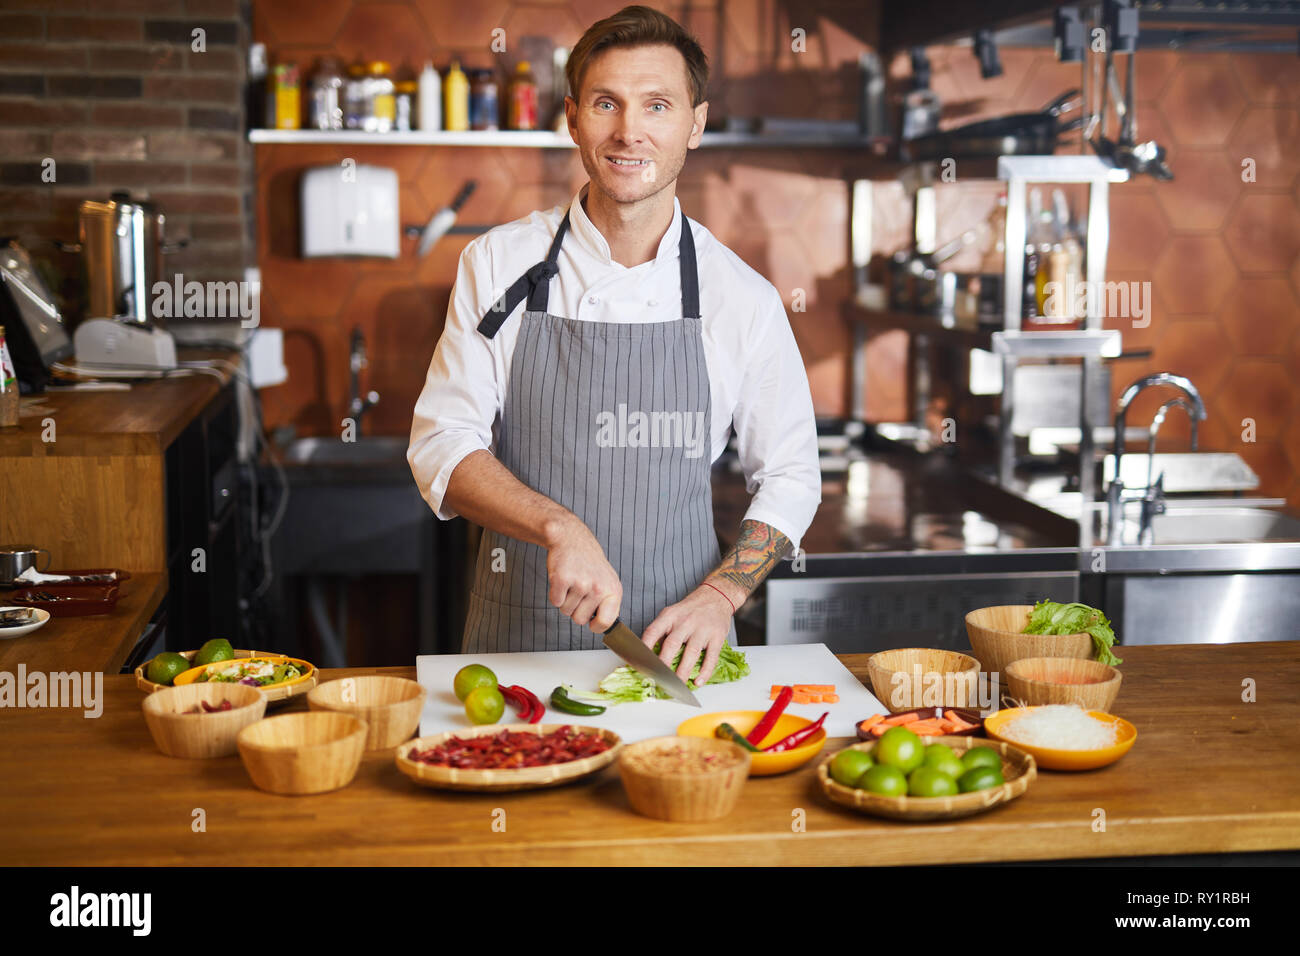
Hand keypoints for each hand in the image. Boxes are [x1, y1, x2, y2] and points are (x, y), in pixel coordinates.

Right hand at [545, 516, 621, 631]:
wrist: (572, 539)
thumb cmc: (589, 563)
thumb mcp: (608, 581)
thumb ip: (608, 604)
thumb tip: (604, 626)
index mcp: (613, 590)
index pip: (606, 623)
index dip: (595, 626)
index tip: (591, 622)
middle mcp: (599, 588)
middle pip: (580, 620)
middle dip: (575, 610)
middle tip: (578, 591)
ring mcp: (581, 583)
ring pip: (566, 611)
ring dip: (565, 600)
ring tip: (572, 582)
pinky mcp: (562, 579)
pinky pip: (555, 602)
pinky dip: (555, 594)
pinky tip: (562, 579)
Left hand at [642, 586, 733, 685]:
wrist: (716, 596)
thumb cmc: (690, 610)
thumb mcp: (671, 614)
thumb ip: (661, 632)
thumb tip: (647, 656)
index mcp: (669, 616)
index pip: (652, 632)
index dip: (644, 650)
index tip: (639, 665)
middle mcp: (685, 621)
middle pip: (671, 644)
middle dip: (663, 665)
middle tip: (657, 680)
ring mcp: (702, 629)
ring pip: (691, 653)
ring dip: (683, 672)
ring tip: (676, 685)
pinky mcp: (717, 636)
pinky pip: (711, 657)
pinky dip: (705, 671)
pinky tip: (698, 681)